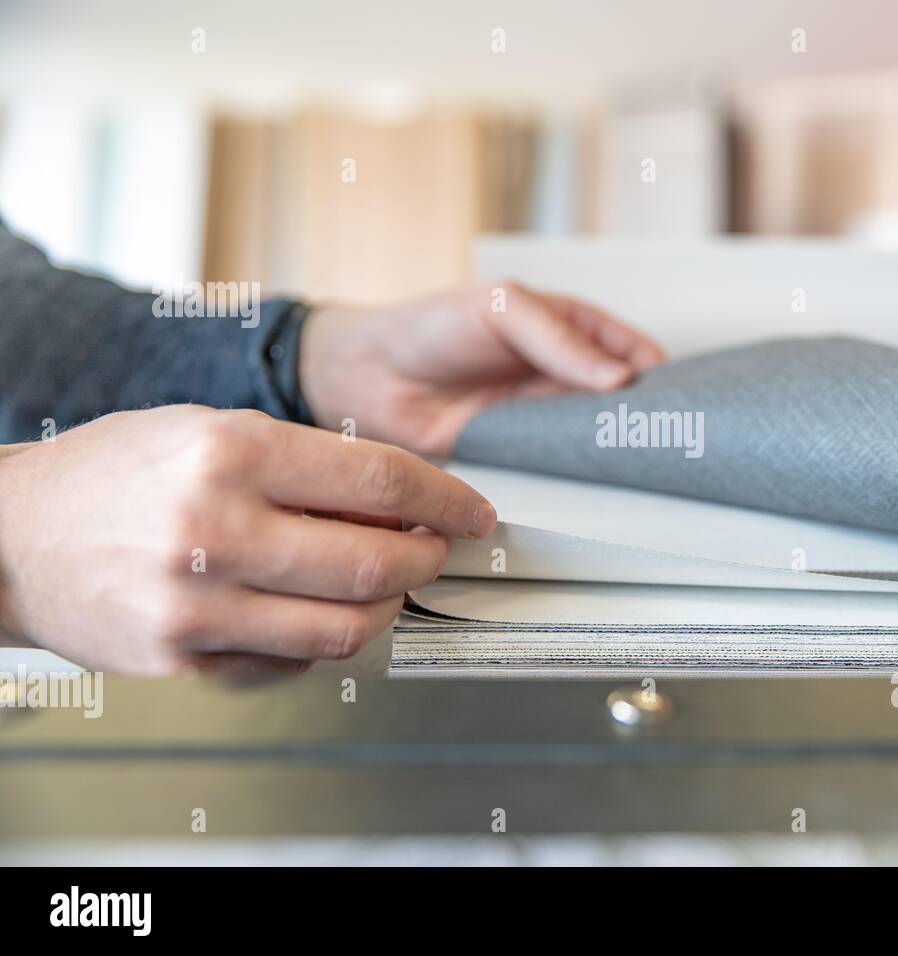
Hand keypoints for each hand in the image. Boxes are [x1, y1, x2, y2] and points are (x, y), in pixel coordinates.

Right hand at [0, 406, 495, 674]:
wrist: (11, 537)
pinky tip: (319, 610)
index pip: (382, 484)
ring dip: (389, 607)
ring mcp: (198, 606)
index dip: (448, 502)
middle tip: (436, 548)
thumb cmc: (111, 475)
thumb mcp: (209, 428)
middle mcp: (216, 530)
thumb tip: (403, 497)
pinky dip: (326, 638)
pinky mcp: (184, 660)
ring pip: (347, 628)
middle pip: (377, 563)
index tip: (473, 513)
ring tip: (387, 582)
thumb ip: (305, 461)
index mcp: (230, 453)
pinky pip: (294, 662)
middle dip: (429, 558)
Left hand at [298, 282, 663, 455]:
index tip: (681, 395)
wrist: (371, 376)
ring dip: (616, 444)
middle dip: (646, 414)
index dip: (658, 372)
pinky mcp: (521, 449)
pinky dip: (581, 469)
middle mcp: (562, 372)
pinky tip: (596, 474)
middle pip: (623, 397)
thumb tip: (615, 377)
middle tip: (669, 433)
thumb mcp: (503, 308)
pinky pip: (562, 461)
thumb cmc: (430, 326)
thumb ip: (559, 339)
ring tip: (642, 457)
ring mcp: (543, 413)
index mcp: (568, 327)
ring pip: (597, 432)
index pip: (631, 350)